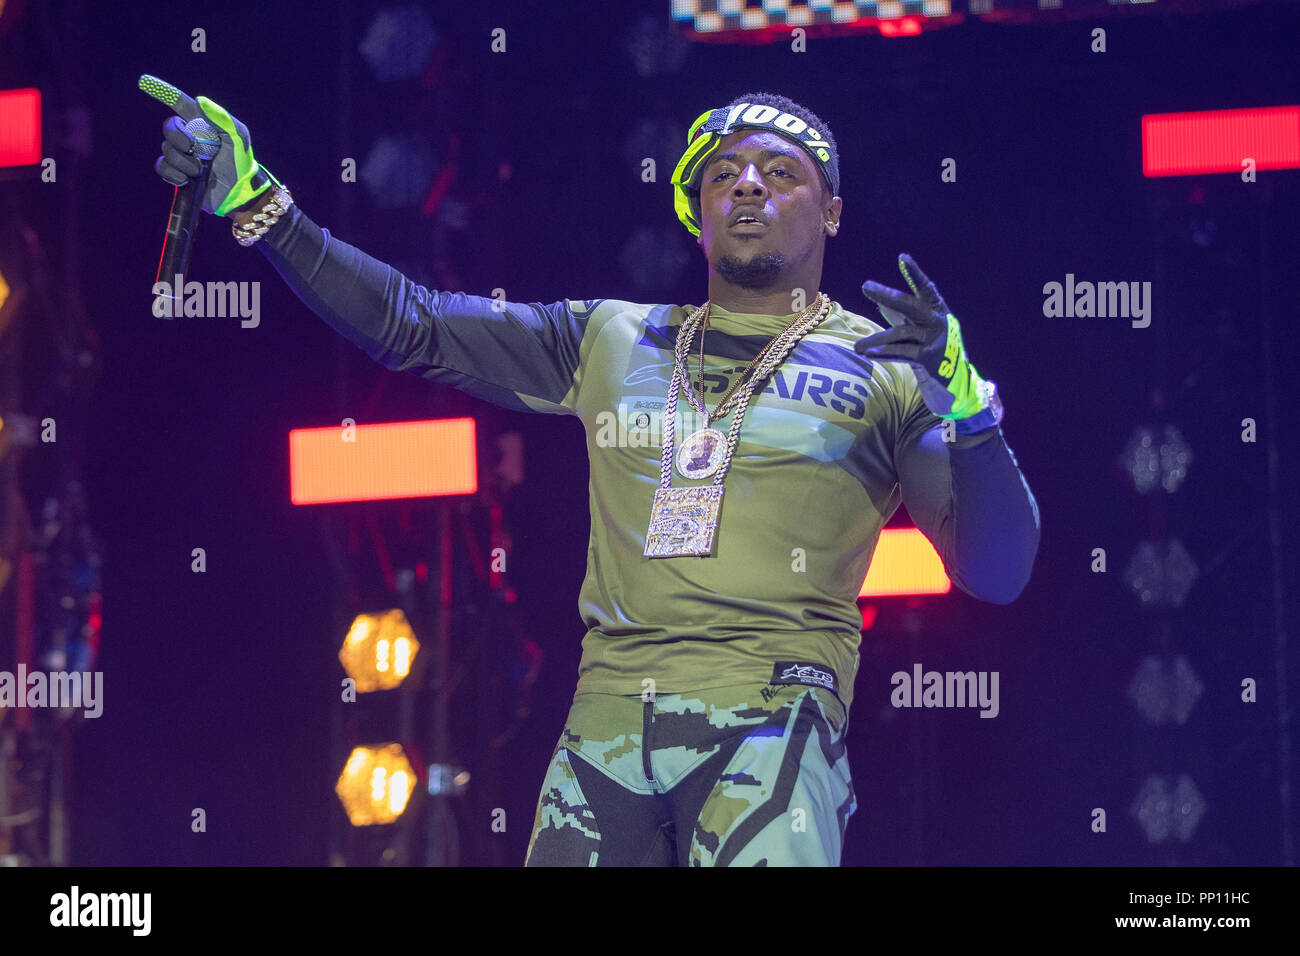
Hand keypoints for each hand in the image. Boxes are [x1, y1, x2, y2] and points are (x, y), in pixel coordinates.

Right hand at [146, 75, 275, 216]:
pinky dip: (175, 174)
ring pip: (167, 149)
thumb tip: (200, 100)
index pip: (180, 103)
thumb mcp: (239, 138)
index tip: (144, 81)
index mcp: (202, 123)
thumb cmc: (241, 161)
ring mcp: (181, 155)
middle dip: (179, 138)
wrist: (238, 192)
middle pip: (168, 127)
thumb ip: (223, 118)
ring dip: (185, 162)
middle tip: (196, 149)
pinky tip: (188, 180)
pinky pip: (163, 167)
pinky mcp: (176, 173)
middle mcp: (189, 136)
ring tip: (201, 171)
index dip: (163, 92)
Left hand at [855, 253, 988, 419]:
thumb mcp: (919, 330)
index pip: (926, 288)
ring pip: (901, 333)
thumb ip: (902, 315)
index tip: (903, 258)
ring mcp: (935, 341)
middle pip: (911, 305)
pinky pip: (901, 353)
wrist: (955, 385)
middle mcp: (939, 322)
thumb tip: (880, 299)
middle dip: (887, 295)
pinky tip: (868, 353)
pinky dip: (883, 353)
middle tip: (866, 285)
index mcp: (938, 311)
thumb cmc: (933, 352)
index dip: (915, 274)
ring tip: (857, 347)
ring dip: (876, 339)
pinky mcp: (929, 359)